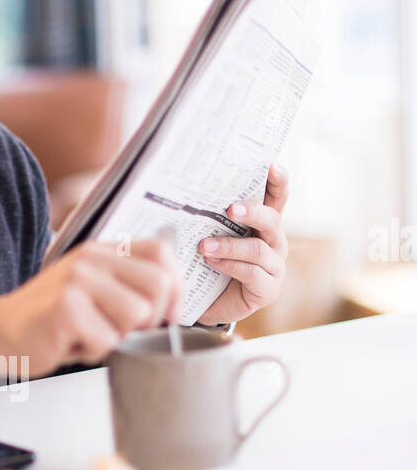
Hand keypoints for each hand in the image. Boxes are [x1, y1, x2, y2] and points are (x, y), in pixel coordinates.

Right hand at [0, 239, 181, 376]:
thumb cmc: (48, 322)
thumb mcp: (91, 293)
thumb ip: (127, 288)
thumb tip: (175, 309)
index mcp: (101, 252)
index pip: (162, 254)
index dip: (174, 288)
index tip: (163, 314)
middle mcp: (91, 259)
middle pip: (158, 286)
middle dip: (148, 320)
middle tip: (118, 330)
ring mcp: (77, 280)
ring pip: (137, 315)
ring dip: (117, 337)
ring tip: (88, 334)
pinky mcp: (66, 308)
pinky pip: (107, 340)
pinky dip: (92, 352)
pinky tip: (69, 343)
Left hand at [197, 164, 289, 323]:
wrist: (209, 304)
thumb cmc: (211, 264)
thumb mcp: (213, 236)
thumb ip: (212, 219)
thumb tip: (189, 194)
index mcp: (264, 224)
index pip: (278, 198)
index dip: (279, 181)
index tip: (272, 165)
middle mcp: (275, 242)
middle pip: (272, 220)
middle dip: (252, 212)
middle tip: (229, 209)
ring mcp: (275, 266)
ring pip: (258, 249)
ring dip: (229, 245)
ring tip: (204, 246)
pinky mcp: (268, 289)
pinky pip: (252, 273)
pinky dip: (229, 265)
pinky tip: (212, 262)